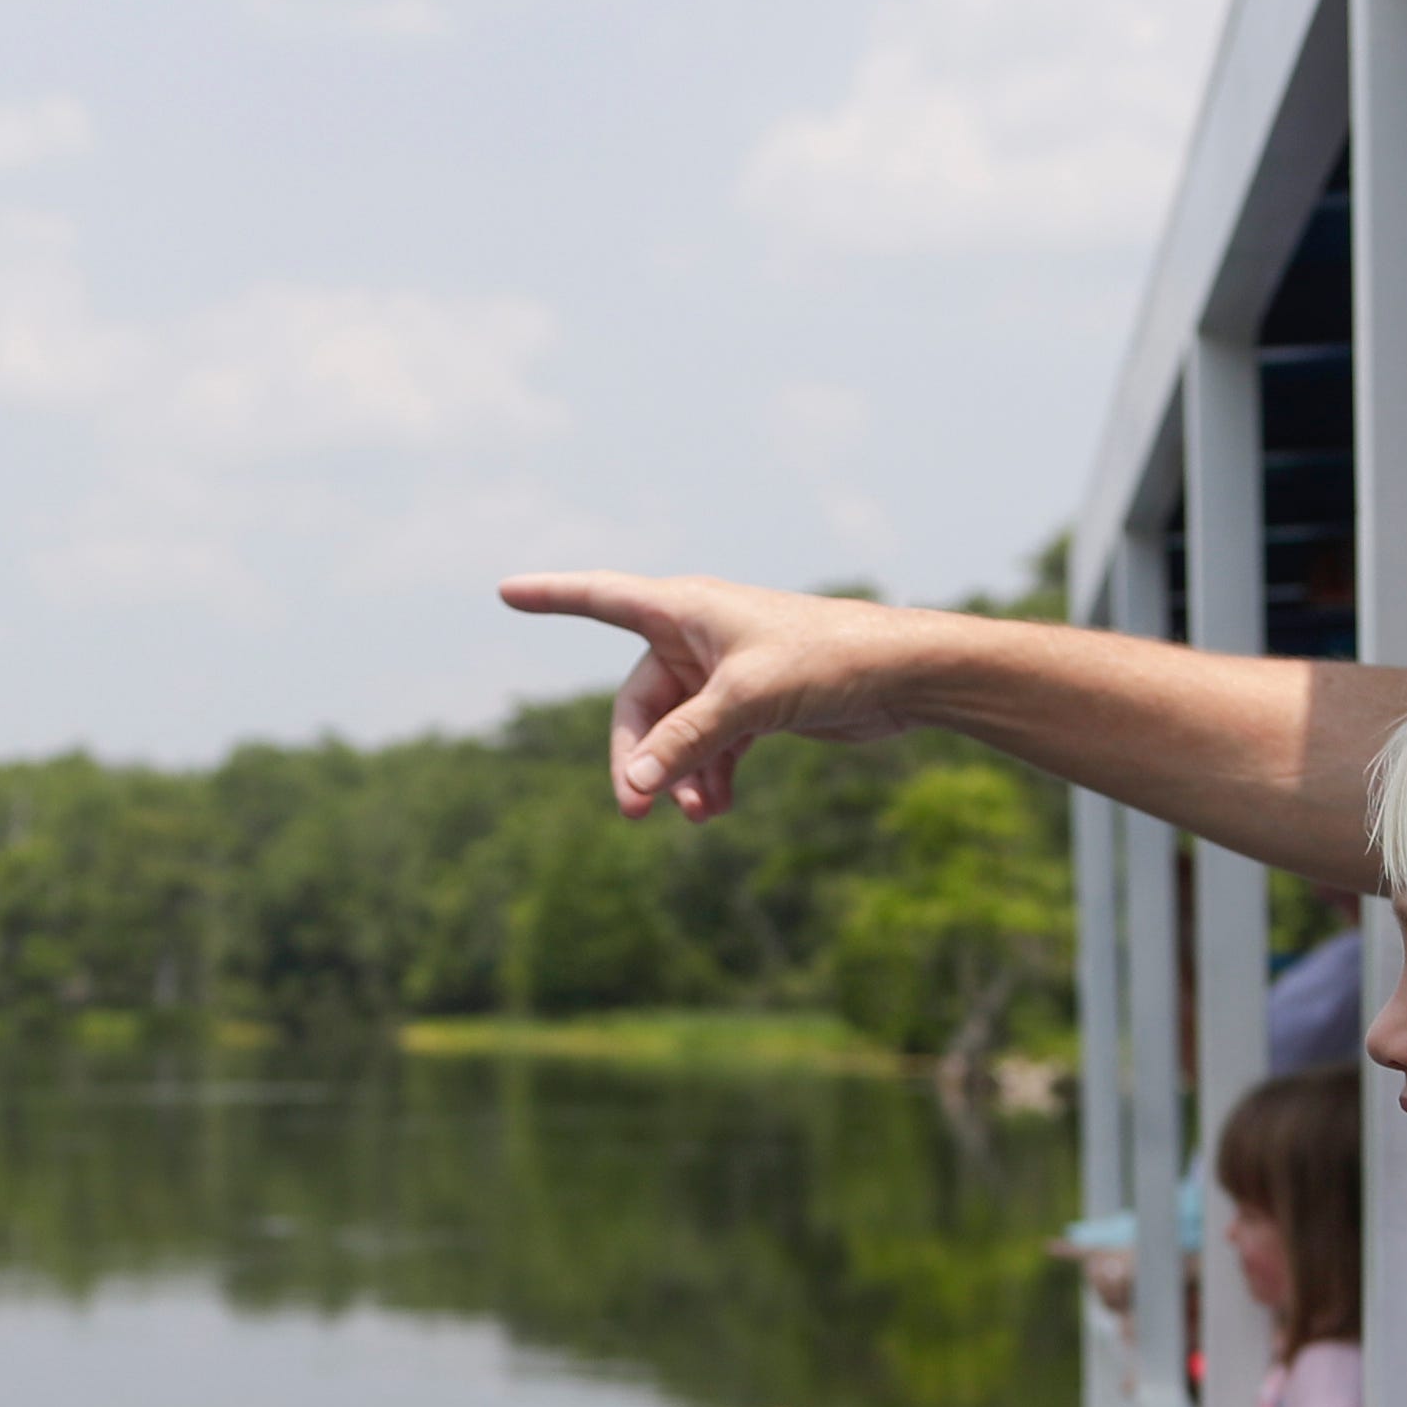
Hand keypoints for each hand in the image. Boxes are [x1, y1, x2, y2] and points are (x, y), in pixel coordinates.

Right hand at [497, 571, 926, 819]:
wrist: (901, 676)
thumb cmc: (826, 661)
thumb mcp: (748, 700)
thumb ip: (688, 742)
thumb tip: (639, 786)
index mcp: (685, 608)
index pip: (601, 598)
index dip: (553, 596)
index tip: (506, 591)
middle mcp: (697, 637)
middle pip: (639, 704)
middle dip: (639, 758)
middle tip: (637, 810)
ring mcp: (722, 674)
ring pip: (674, 735)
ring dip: (678, 776)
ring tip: (697, 815)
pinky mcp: (751, 707)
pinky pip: (708, 749)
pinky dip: (708, 778)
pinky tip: (716, 810)